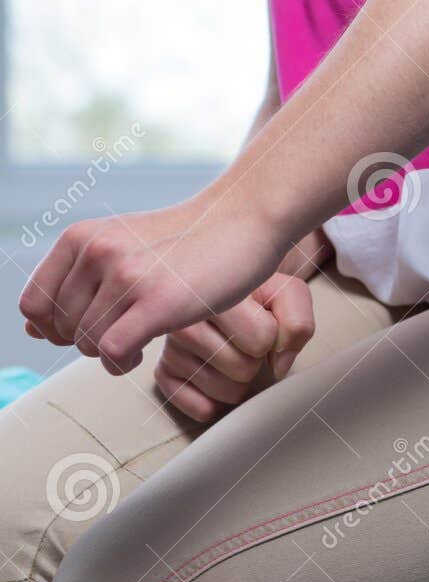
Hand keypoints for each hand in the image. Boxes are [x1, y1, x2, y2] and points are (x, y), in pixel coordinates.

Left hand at [18, 192, 290, 373]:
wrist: (243, 219)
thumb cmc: (184, 240)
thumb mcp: (119, 246)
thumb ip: (74, 282)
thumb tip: (32, 329)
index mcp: (81, 236)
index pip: (33, 304)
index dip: (56, 327)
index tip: (91, 325)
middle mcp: (97, 251)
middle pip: (61, 329)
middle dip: (88, 340)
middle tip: (124, 328)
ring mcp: (126, 276)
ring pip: (86, 344)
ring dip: (110, 353)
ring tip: (139, 336)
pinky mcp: (157, 302)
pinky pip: (112, 353)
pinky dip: (122, 362)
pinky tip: (144, 349)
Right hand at [154, 272, 315, 422]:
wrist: (224, 290)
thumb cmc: (256, 297)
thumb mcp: (286, 294)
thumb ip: (297, 321)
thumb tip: (280, 363)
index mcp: (214, 292)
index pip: (262, 338)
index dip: (272, 335)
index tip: (262, 319)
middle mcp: (183, 319)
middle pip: (244, 369)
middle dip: (255, 359)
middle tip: (245, 340)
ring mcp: (170, 349)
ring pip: (228, 393)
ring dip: (240, 381)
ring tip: (232, 352)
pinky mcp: (163, 375)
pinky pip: (203, 409)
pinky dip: (218, 400)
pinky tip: (217, 373)